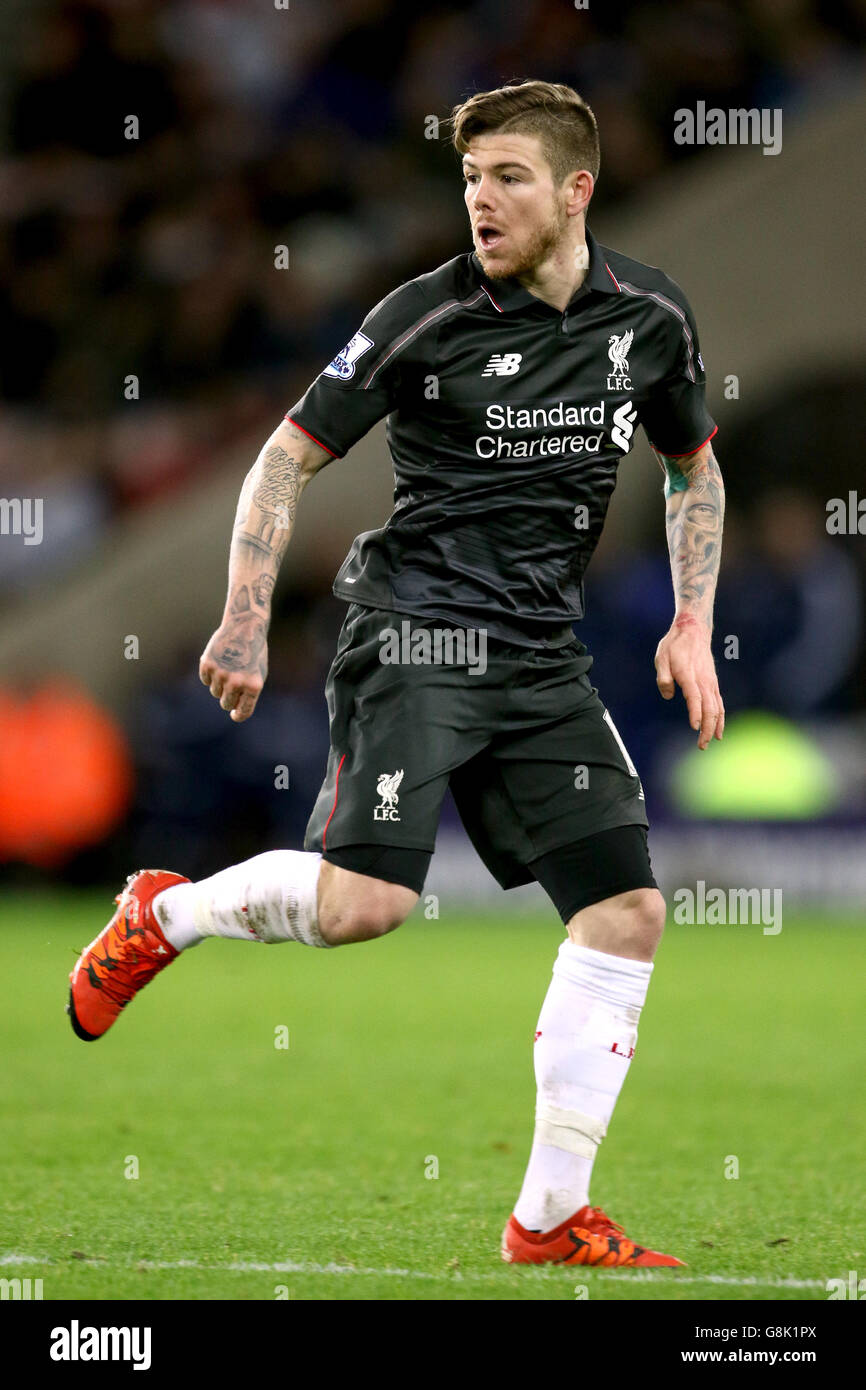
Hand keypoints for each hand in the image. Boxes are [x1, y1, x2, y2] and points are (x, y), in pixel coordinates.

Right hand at [199, 613, 267, 722]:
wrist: (245, 626)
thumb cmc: (254, 653)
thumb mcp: (258, 674)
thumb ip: (247, 693)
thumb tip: (233, 707)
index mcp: (253, 686)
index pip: (243, 712)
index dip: (237, 715)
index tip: (234, 714)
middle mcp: (237, 682)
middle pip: (225, 704)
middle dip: (228, 699)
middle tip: (232, 686)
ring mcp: (221, 674)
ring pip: (215, 692)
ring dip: (220, 684)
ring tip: (229, 667)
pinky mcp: (207, 664)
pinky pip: (205, 680)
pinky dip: (210, 674)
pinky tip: (219, 661)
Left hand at [654, 618, 723, 749]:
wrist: (694, 630)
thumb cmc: (674, 645)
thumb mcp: (661, 658)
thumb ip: (663, 677)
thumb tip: (668, 695)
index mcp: (689, 674)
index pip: (694, 696)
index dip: (695, 712)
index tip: (695, 727)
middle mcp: (703, 680)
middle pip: (710, 707)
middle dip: (707, 728)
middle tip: (701, 745)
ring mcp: (711, 682)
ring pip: (717, 708)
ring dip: (714, 726)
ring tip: (708, 743)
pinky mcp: (713, 684)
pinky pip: (719, 704)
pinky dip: (720, 718)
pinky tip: (719, 731)